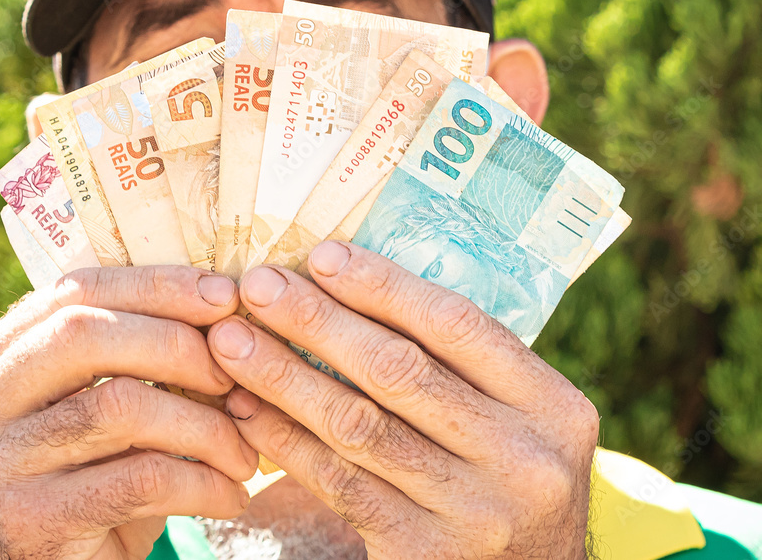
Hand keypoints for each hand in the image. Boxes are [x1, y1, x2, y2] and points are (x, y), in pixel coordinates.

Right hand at [0, 266, 257, 558]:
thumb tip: (222, 302)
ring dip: (203, 426)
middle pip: (85, 334)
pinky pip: (140, 478)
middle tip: (234, 378)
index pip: (74, 292)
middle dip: (178, 345)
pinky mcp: (27, 521)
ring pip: (120, 406)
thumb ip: (129, 357)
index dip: (156, 286)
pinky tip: (230, 496)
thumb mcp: (99, 414)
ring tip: (242, 453)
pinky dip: (202, 483)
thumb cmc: (92, 489)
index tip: (224, 294)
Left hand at [208, 242, 598, 558]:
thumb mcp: (514, 425)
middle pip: (400, 371)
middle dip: (317, 321)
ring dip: (283, 376)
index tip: (321, 256)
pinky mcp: (423, 554)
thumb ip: (459, 370)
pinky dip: (287, 440)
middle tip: (256, 286)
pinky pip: (338, 483)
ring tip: (230, 342)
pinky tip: (247, 409)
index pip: (459, 326)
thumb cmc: (504, 486)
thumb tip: (349, 289)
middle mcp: (525, 461)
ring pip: (358, 425)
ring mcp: (476, 514)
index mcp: (555, 408)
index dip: (384, 286)